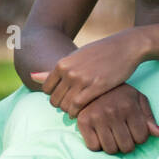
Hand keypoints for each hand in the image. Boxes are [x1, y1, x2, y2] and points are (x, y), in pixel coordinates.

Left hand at [32, 29, 147, 116]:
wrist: (126, 46)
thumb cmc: (101, 52)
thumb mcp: (77, 57)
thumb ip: (56, 70)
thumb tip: (32, 76)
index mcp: (62, 64)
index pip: (47, 90)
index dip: (55, 96)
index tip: (66, 97)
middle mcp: (69, 72)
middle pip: (55, 100)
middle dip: (62, 106)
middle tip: (73, 106)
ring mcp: (82, 79)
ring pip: (65, 105)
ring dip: (70, 111)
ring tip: (80, 109)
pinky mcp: (96, 87)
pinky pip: (78, 106)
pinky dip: (78, 112)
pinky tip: (85, 110)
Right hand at [74, 83, 158, 153]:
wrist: (93, 83)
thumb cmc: (120, 93)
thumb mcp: (138, 99)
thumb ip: (149, 117)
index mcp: (130, 107)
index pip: (141, 138)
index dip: (140, 138)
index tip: (135, 131)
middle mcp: (113, 113)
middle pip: (126, 147)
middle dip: (127, 144)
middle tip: (124, 136)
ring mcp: (97, 118)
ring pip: (110, 149)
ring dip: (113, 146)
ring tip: (112, 136)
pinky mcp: (83, 122)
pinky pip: (93, 147)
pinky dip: (98, 145)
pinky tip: (100, 135)